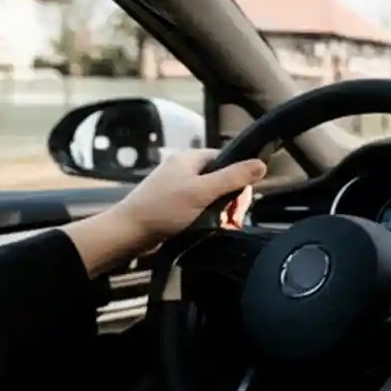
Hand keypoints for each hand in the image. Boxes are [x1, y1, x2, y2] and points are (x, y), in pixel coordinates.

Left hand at [110, 150, 265, 245]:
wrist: (128, 233)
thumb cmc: (163, 209)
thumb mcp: (202, 191)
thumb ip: (232, 177)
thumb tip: (262, 164)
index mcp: (190, 158)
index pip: (227, 160)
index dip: (240, 180)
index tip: (241, 204)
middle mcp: (184, 168)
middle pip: (222, 179)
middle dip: (232, 200)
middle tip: (232, 220)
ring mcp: (178, 187)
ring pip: (212, 195)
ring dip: (221, 212)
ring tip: (222, 227)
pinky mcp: (174, 205)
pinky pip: (200, 207)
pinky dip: (208, 218)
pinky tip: (210, 229)